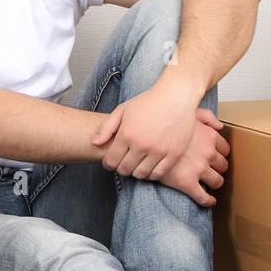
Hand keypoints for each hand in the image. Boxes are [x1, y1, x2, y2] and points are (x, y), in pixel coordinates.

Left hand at [92, 86, 217, 180]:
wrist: (176, 96)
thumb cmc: (148, 102)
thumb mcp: (123, 110)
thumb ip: (106, 127)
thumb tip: (94, 143)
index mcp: (127, 134)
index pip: (111, 161)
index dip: (108, 163)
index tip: (111, 161)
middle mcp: (142, 144)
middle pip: (125, 170)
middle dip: (121, 167)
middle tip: (124, 162)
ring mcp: (159, 150)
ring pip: (141, 174)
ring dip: (135, 171)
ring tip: (136, 163)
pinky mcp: (174, 154)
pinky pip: (158, 173)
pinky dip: (151, 173)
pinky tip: (149, 165)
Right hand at [153, 111, 229, 206]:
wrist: (143, 137)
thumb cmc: (164, 122)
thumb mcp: (187, 113)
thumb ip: (206, 116)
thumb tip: (220, 126)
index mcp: (209, 136)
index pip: (225, 149)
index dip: (220, 154)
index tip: (216, 157)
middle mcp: (207, 152)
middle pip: (223, 166)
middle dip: (218, 169)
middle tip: (211, 171)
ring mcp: (198, 168)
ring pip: (217, 181)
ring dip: (214, 183)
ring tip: (209, 184)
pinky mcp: (186, 182)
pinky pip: (203, 197)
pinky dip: (208, 201)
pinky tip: (208, 201)